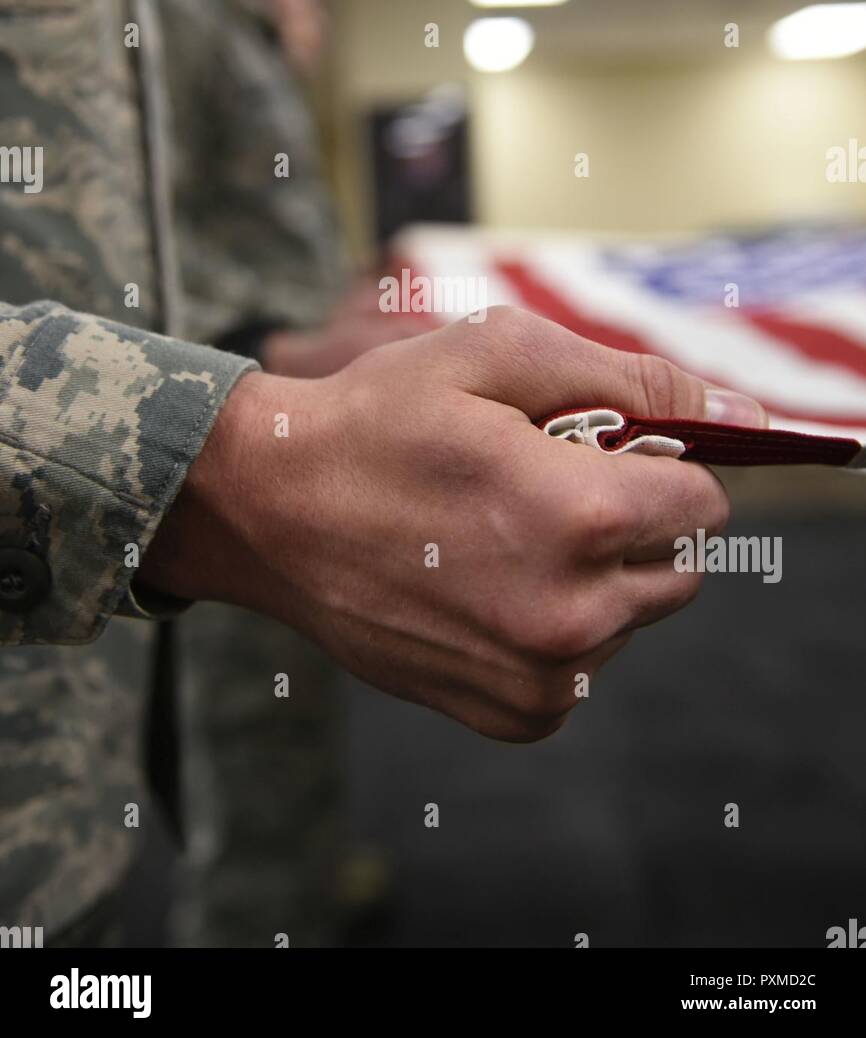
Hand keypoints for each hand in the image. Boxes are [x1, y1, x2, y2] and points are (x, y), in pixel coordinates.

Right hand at [142, 308, 754, 741]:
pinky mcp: (508, 712)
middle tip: (544, 488)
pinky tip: (485, 587)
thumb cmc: (378, 417)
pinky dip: (554, 631)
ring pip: (629, 619)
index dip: (657, 468)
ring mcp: (540, 675)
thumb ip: (632, 377)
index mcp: (581, 517)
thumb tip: (738, 411)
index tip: (598, 454)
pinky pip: (581, 673)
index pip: (704, 503)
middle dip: (633, 524)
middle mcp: (572, 612)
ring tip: (499, 535)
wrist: (265, 508)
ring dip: (592, 577)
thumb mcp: (499, 354)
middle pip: (678, 567)